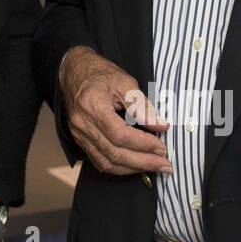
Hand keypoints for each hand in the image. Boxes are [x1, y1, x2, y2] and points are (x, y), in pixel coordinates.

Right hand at [60, 45, 170, 176]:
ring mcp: (79, 134)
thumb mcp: (125, 82)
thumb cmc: (100, 75)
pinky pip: (100, 162)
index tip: (162, 146)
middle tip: (165, 163)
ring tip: (155, 166)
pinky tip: (137, 165)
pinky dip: (121, 168)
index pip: (120, 134)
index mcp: (92, 106)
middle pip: (114, 153)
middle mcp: (82, 124)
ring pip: (107, 163)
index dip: (143, 144)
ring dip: (133, 168)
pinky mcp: (80, 140)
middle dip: (143, 161)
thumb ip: (142, 105)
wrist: (75, 72)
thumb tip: (160, 125)